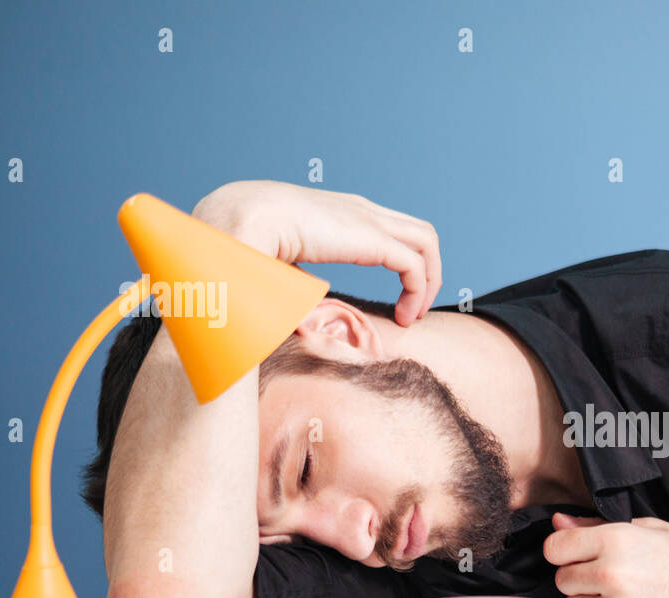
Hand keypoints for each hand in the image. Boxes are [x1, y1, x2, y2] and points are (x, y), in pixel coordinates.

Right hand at [191, 180, 441, 326]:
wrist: (238, 218)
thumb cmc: (246, 242)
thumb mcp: (280, 265)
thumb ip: (298, 285)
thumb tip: (302, 317)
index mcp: (339, 213)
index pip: (389, 228)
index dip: (403, 264)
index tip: (397, 302)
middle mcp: (359, 210)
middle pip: (417, 232)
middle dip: (428, 271)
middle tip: (414, 310)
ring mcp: (368, 219)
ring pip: (426, 242)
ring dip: (430, 281)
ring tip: (413, 316)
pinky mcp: (371, 238)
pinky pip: (414, 265)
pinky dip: (419, 291)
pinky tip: (404, 317)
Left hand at [543, 514, 668, 597]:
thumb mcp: (652, 529)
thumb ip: (598, 527)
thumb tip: (562, 524)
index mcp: (617, 540)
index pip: (555, 547)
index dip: (564, 549)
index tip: (574, 551)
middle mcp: (612, 574)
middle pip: (561, 579)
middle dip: (579, 574)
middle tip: (609, 572)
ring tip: (624, 592)